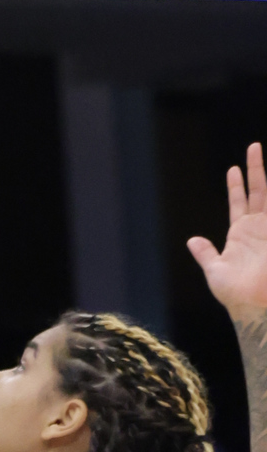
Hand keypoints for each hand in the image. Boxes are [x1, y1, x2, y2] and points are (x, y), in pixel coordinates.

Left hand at [190, 144, 266, 317]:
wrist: (253, 305)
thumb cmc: (234, 293)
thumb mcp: (215, 270)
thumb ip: (206, 254)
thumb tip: (192, 240)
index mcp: (240, 234)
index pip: (239, 203)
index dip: (237, 185)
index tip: (233, 168)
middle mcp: (258, 229)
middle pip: (258, 192)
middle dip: (255, 170)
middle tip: (253, 147)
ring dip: (263, 177)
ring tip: (256, 152)